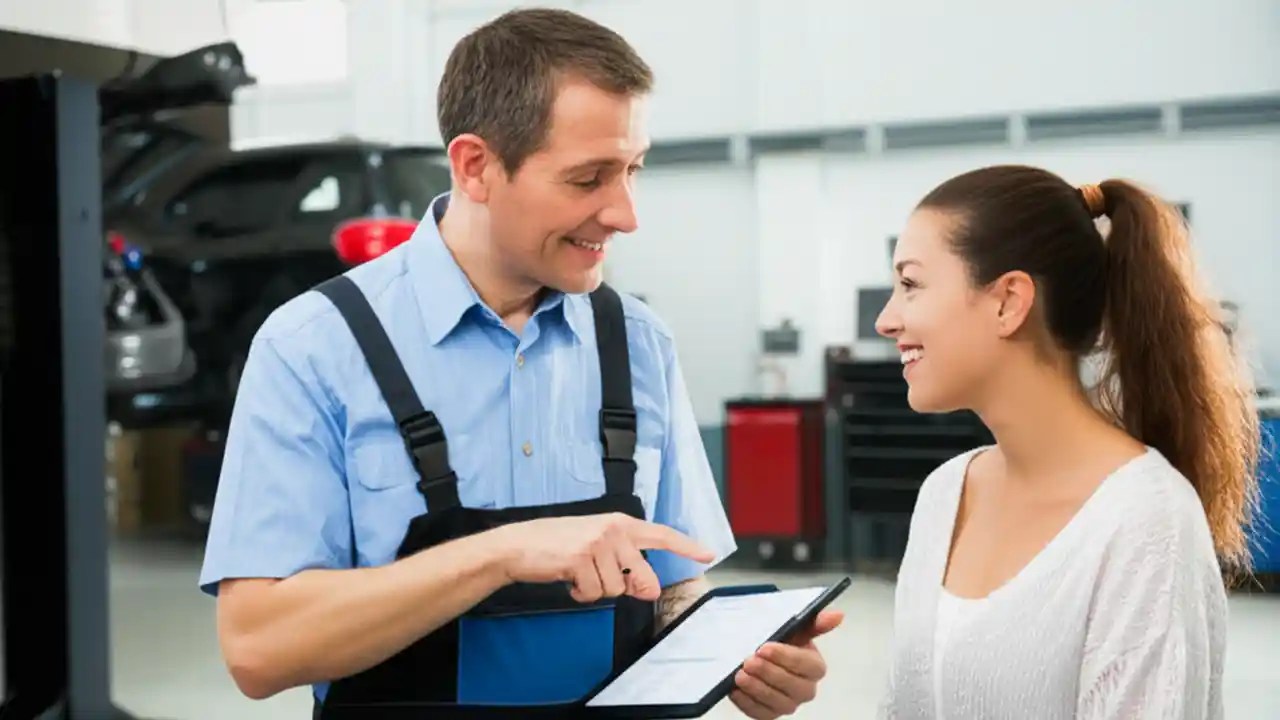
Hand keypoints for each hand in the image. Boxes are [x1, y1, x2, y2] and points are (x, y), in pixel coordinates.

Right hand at [494, 512, 715, 602]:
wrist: (519, 544)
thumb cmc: (557, 545)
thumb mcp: (596, 547)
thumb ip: (625, 564)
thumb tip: (648, 589)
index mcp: (620, 523)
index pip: (660, 535)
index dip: (685, 546)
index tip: (707, 554)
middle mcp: (613, 530)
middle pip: (641, 576)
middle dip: (625, 587)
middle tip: (595, 576)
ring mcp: (598, 543)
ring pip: (615, 589)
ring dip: (594, 589)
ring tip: (576, 572)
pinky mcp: (582, 558)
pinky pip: (593, 593)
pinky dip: (580, 594)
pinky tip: (567, 578)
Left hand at [729, 608, 843, 718]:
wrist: (762, 656)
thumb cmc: (782, 642)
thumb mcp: (796, 628)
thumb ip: (815, 622)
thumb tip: (838, 615)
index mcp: (815, 667)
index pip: (807, 666)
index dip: (785, 657)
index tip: (765, 648)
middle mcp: (806, 689)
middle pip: (792, 687)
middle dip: (769, 673)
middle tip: (749, 661)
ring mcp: (788, 704)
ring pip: (777, 703)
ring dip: (757, 689)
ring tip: (740, 675)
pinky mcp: (770, 714)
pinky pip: (760, 714)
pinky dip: (747, 703)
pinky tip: (735, 690)